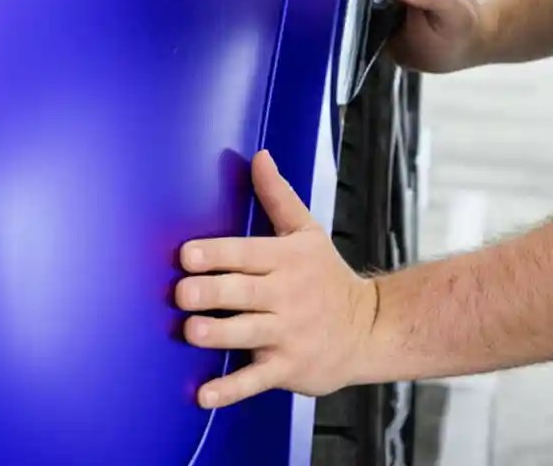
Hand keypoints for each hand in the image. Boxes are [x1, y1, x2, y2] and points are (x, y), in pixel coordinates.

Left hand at [175, 151, 378, 408]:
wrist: (370, 329)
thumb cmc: (327, 278)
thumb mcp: (307, 232)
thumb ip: (277, 196)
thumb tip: (259, 156)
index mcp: (287, 260)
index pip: (248, 254)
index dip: (217, 254)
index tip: (187, 255)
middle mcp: (287, 296)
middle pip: (244, 293)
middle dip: (212, 293)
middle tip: (182, 293)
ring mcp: (288, 334)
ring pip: (248, 334)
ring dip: (218, 334)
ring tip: (192, 332)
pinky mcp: (288, 368)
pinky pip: (255, 380)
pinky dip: (230, 390)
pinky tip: (204, 394)